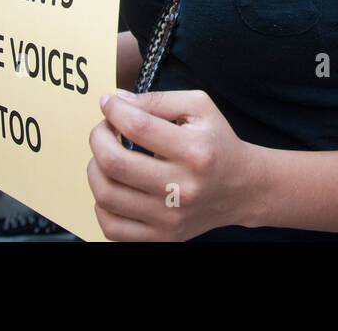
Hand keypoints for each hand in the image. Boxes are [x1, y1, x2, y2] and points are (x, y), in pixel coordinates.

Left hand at [87, 88, 258, 240]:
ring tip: (104, 157)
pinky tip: (113, 186)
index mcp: (194, 150)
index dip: (114, 111)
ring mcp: (171, 217)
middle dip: (98, 137)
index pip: (138, 127)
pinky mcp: (163, 237)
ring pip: (107, 195)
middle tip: (103, 129)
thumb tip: (117, 100)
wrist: (243, 187)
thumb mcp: (199, 108)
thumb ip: (158, 100)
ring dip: (94, 169)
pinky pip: (112, 227)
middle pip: (115, 163)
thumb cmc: (218, 143)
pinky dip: (101, 205)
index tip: (107, 104)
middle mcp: (183, 187)